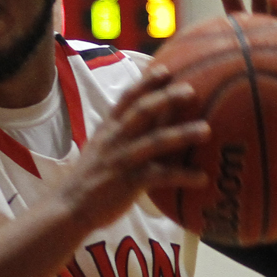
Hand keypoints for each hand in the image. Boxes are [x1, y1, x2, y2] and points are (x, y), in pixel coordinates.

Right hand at [53, 65, 209, 231]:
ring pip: (155, 141)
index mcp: (108, 128)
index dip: (146, 82)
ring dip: (182, 134)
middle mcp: (115, 139)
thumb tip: (148, 123)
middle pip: (143, 111)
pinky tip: (203, 178)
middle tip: (191, 90)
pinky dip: (183, 176)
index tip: (165, 70)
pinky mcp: (130, 182)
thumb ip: (122, 133)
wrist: (70, 207)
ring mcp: (123, 159)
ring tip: (206, 130)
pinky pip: (161, 176)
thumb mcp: (102, 147)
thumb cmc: (91, 177)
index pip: (127, 98)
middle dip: (167, 98)